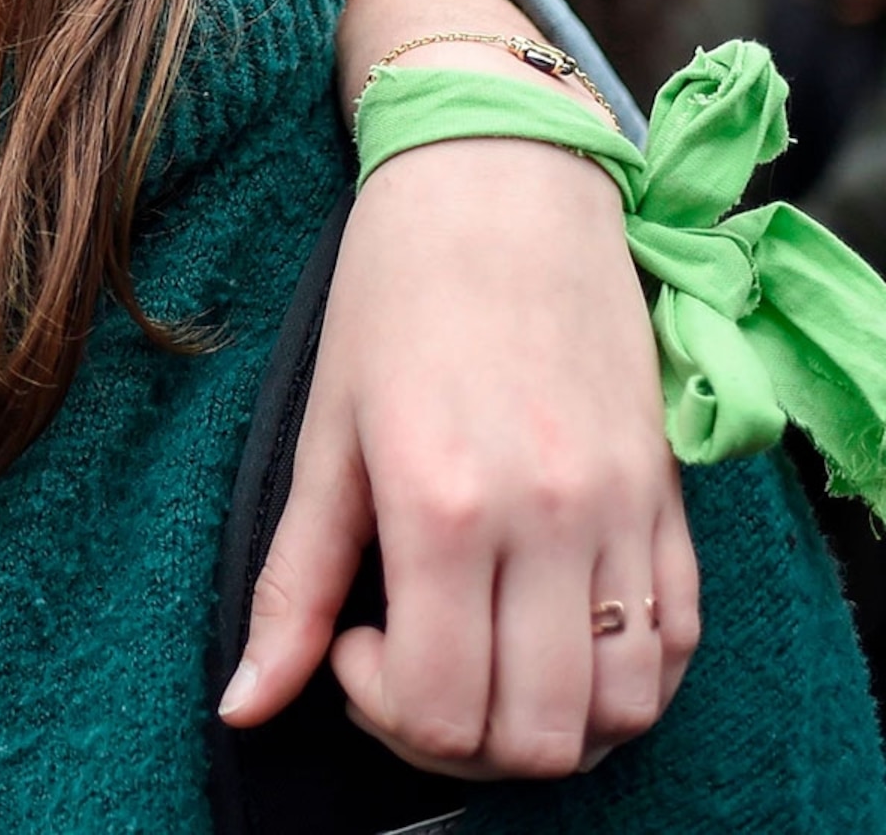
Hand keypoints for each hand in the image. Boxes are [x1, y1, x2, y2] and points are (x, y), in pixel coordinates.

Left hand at [220, 0, 698, 775]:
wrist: (499, 182)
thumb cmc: (391, 294)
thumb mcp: (321, 433)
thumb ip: (288, 582)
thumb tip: (242, 707)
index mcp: (443, 505)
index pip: (438, 704)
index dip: (379, 710)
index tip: (350, 642)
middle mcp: (548, 520)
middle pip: (530, 734)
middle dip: (454, 736)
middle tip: (405, 663)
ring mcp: (622, 513)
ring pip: (618, 713)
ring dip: (543, 722)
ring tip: (478, 653)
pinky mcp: (669, 498)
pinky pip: (677, 647)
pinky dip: (619, 683)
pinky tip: (548, 633)